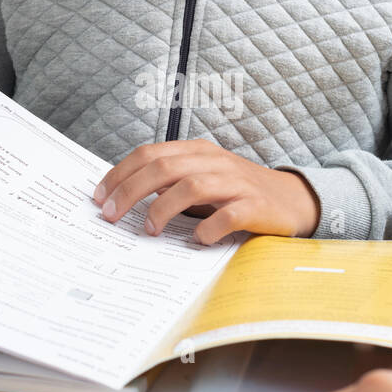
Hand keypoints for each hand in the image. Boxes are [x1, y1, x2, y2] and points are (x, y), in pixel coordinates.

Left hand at [91, 140, 320, 241]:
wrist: (292, 201)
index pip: (149, 154)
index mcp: (197, 151)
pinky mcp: (256, 207)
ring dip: (163, 208)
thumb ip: (169, 181)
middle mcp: (215, 162)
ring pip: (192, 186)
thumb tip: (122, 196)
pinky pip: (227, 216)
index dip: (120, 174)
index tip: (99, 198)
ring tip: (148, 229)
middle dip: (130, 191)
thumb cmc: (237, 193)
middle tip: (111, 216)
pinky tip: (197, 240)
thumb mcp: (201, 178)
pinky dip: (207, 229)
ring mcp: (236, 183)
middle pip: (163, 168)